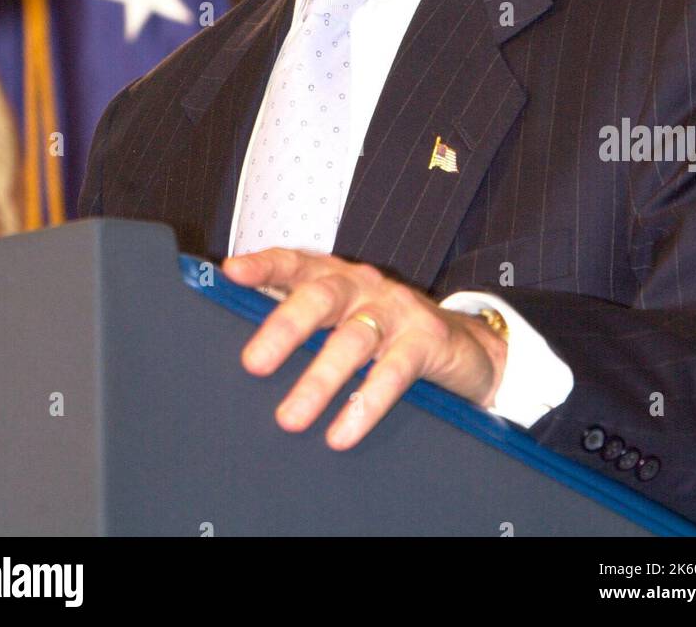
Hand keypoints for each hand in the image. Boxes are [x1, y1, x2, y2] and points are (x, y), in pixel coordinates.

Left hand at [220, 247, 507, 448]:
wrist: (463, 345)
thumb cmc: (384, 333)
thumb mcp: (342, 320)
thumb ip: (299, 323)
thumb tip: (240, 351)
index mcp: (335, 276)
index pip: (296, 263)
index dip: (264, 265)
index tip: (231, 272)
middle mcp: (364, 285)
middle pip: (321, 296)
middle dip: (285, 327)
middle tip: (253, 365)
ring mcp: (397, 310)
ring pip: (354, 339)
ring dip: (319, 379)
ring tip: (290, 419)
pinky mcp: (427, 340)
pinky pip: (394, 372)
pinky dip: (366, 403)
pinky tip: (342, 432)